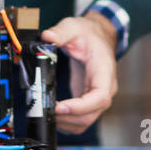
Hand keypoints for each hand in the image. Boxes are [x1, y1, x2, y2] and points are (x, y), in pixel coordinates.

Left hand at [42, 12, 117, 134]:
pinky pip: (79, 120)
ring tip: (45, 113)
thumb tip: (47, 37)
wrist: (98, 38)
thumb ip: (61, 32)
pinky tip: (51, 113)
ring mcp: (97, 98)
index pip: (99, 97)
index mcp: (104, 72)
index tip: (60, 106)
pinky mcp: (87, 102)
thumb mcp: (75, 26)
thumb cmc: (89, 35)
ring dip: (65, 122)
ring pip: (85, 122)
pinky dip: (66, 122)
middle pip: (91, 115)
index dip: (80, 107)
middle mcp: (105, 89)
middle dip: (67, 117)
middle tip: (45, 110)